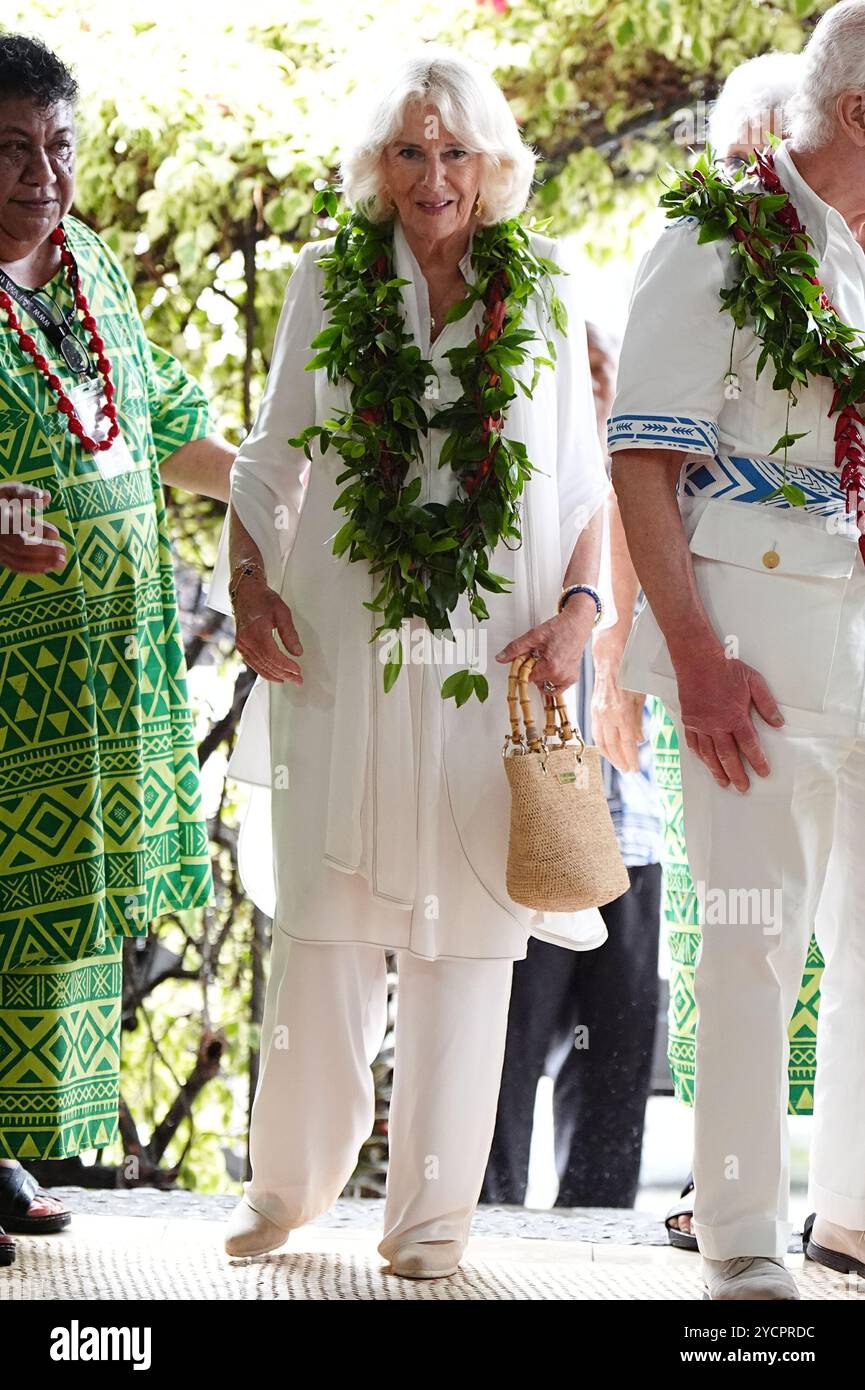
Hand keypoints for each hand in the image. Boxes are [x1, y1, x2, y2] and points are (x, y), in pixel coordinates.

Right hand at [0, 484, 65, 572]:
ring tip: (61, 562)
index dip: (40, 530)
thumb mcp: (9, 491)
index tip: (56, 534)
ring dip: (41, 563)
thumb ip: (27, 493)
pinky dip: (32, 569)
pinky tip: (47, 568)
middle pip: (21, 545)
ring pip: (18, 559)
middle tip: (63, 551)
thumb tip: (46, 496)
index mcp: (2, 515)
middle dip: (44, 550)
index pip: (21, 524)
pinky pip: (14, 566)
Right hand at [233, 576, 303, 684]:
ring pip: (259, 666)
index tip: (297, 670)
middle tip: (298, 680)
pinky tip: (274, 675)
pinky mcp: (241, 645)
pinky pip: (253, 663)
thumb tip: (297, 652)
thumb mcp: (282, 612)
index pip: (272, 656)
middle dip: (284, 674)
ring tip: (289, 679)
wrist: (245, 592)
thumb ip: (290, 634)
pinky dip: (264, 671)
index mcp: (256, 631)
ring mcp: (241, 644)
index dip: (286, 666)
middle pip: (266, 664)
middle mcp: (246, 640)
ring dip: (275, 675)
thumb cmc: (263, 599)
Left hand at [495, 595, 595, 691]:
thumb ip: (515, 648)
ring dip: (542, 676)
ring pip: (546, 685)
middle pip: (536, 682)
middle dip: (533, 671)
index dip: (523, 669)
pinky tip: (551, 668)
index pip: (527, 678)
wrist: (577, 624)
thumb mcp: (533, 636)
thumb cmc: (559, 628)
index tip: (526, 660)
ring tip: (545, 660)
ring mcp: (568, 678)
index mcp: (550, 667)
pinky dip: (552, 680)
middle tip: (537, 656)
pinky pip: (557, 687)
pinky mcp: (573, 678)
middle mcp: (561, 676)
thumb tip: (500, 658)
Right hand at [591, 632, 644, 772]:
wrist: (610, 657)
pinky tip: (609, 748)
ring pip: (601, 741)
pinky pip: (596, 731)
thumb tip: (639, 739)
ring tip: (619, 763)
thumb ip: (638, 720)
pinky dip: (602, 743)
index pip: (626, 743)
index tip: (635, 769)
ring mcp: (597, 712)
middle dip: (620, 761)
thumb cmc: (630, 673)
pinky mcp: (593, 709)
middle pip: (612, 746)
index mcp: (621, 712)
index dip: (631, 758)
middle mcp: (607, 715)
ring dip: (609, 755)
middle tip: (628, 770)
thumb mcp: (640, 697)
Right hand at [674, 645, 783, 792]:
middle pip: (728, 756)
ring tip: (723, 782)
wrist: (698, 660)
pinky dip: (699, 756)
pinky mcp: (689, 721)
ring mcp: (700, 724)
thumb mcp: (754, 682)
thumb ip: (767, 704)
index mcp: (735, 716)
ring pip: (709, 754)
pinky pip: (693, 743)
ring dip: (717, 770)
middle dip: (737, 774)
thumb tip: (778, 723)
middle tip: (743, 788)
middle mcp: (717, 725)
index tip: (763, 772)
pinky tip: (705, 763)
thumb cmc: (726, 669)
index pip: (749, 745)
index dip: (757, 761)